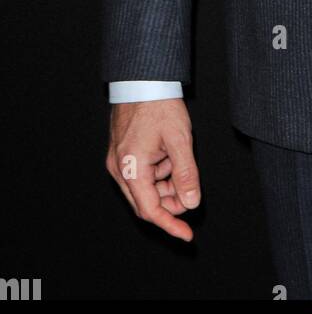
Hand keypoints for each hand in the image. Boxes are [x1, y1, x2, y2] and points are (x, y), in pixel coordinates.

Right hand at [106, 99, 199, 240]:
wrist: (143, 79)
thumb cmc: (159, 105)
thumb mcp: (179, 140)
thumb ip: (186, 174)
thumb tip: (191, 203)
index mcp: (130, 168)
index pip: (150, 210)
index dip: (170, 225)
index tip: (187, 234)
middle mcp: (119, 168)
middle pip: (146, 203)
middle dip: (170, 204)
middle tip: (191, 194)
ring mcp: (118, 161)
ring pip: (144, 189)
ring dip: (166, 187)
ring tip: (181, 165)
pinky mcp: (122, 153)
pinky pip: (141, 175)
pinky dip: (159, 174)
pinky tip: (171, 157)